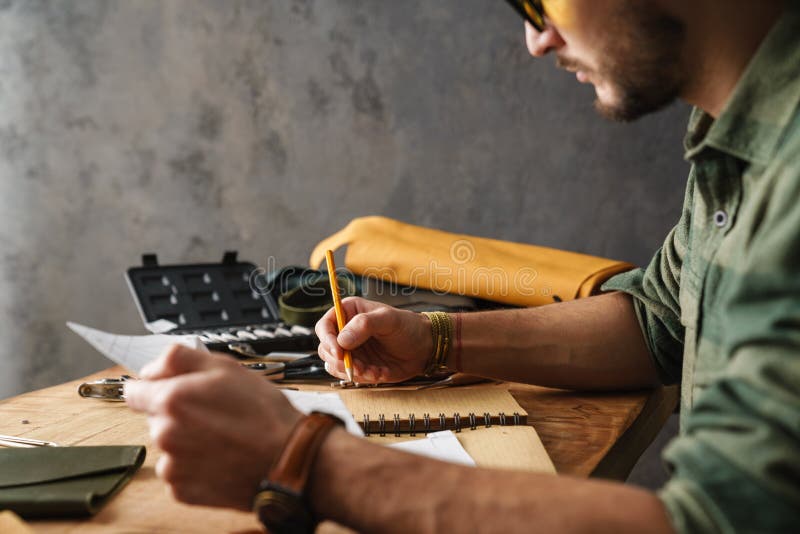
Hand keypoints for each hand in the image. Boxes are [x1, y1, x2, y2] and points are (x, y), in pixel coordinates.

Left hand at [124, 345, 301, 510]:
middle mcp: (164, 434)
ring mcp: (172, 465)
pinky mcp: (182, 490)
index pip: (134, 391)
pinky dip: (195, 465)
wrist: (287, 460)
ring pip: (169, 445)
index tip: (171, 389)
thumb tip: (152, 367)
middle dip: (178, 413)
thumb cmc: (264, 414)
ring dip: (186, 440)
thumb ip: (180, 358)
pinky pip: (179, 471)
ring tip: (222, 436)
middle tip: (214, 412)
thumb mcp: (227, 367)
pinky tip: (221, 456)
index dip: (154, 386)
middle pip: (155, 418)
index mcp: (171, 400)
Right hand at [315, 297, 432, 383]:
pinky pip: (351, 376)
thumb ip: (364, 324)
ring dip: (353, 371)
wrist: (423, 348)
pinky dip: (364, 377)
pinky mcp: (359, 366)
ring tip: (373, 370)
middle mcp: (346, 332)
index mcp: (348, 313)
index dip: (328, 340)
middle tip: (359, 366)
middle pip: (326, 349)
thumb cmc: (407, 326)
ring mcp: (351, 351)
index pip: (325, 326)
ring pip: (335, 366)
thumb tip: (342, 340)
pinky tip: (380, 372)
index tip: (339, 352)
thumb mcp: (388, 319)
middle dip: (341, 361)